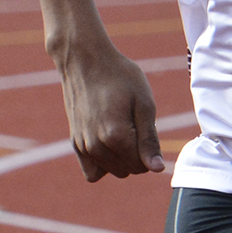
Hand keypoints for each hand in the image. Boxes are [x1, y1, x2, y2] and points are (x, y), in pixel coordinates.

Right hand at [56, 39, 163, 181]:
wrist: (85, 60)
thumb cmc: (119, 77)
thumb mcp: (144, 103)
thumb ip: (149, 140)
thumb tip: (157, 169)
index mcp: (116, 136)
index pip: (142, 165)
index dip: (150, 150)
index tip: (145, 126)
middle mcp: (96, 146)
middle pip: (128, 170)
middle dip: (136, 154)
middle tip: (133, 124)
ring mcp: (83, 146)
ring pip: (112, 171)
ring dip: (121, 157)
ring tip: (120, 127)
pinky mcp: (75, 143)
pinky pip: (91, 172)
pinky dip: (103, 163)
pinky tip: (108, 143)